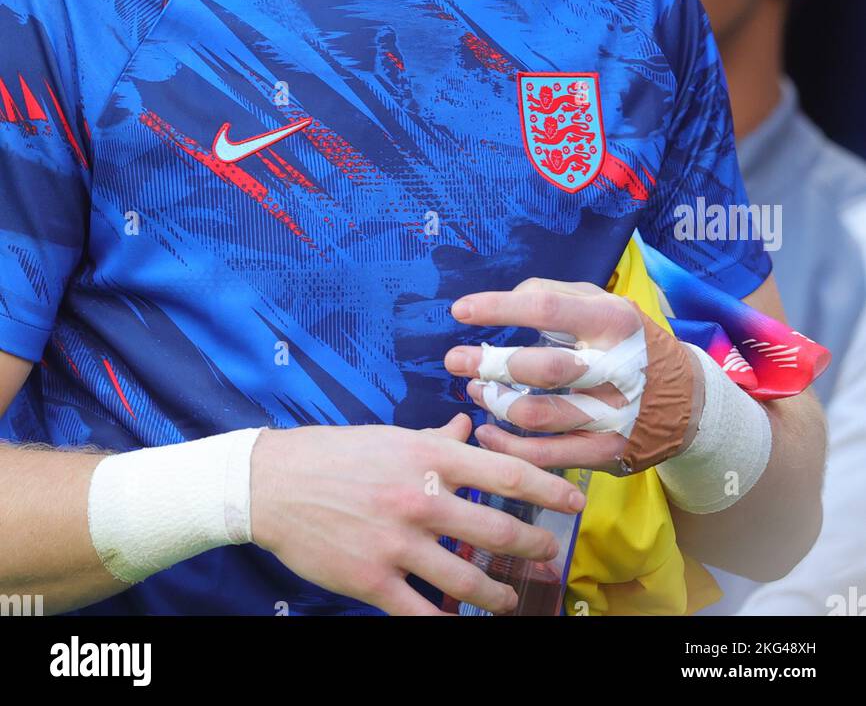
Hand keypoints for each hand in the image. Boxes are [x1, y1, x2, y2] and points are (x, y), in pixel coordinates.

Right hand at [249, 416, 585, 615]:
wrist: (273, 484)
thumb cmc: (335, 454)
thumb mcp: (390, 436)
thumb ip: (434, 439)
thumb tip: (467, 428)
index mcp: (429, 457)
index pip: (507, 475)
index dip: (550, 490)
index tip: (576, 501)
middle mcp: (421, 499)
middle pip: (498, 532)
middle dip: (533, 549)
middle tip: (549, 557)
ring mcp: (398, 543)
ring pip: (467, 581)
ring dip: (497, 596)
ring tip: (509, 601)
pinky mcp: (373, 581)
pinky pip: (422, 612)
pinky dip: (447, 622)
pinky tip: (460, 623)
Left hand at [445, 277, 702, 474]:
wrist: (688, 401)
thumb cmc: (630, 341)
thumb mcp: (605, 303)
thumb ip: (556, 293)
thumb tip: (507, 298)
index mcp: (613, 321)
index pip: (548, 308)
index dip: (498, 309)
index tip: (459, 311)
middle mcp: (616, 368)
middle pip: (542, 369)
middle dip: (490, 364)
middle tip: (456, 360)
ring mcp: (613, 414)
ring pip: (539, 415)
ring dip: (495, 404)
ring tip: (474, 390)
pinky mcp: (606, 451)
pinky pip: (546, 455)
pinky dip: (508, 445)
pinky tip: (486, 431)